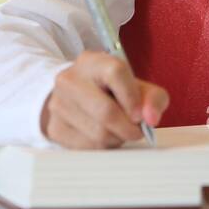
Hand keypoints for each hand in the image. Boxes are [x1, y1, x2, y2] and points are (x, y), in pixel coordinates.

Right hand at [40, 50, 169, 148]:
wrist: (76, 95)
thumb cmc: (112, 91)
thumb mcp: (138, 87)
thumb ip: (153, 99)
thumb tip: (151, 119)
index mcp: (93, 62)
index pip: (115, 73)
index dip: (132, 98)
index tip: (140, 115)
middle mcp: (71, 79)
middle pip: (106, 111)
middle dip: (128, 128)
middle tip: (136, 130)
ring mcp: (58, 103)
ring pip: (98, 133)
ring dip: (117, 138)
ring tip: (118, 130)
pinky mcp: (55, 127)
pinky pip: (87, 147)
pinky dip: (102, 147)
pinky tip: (103, 135)